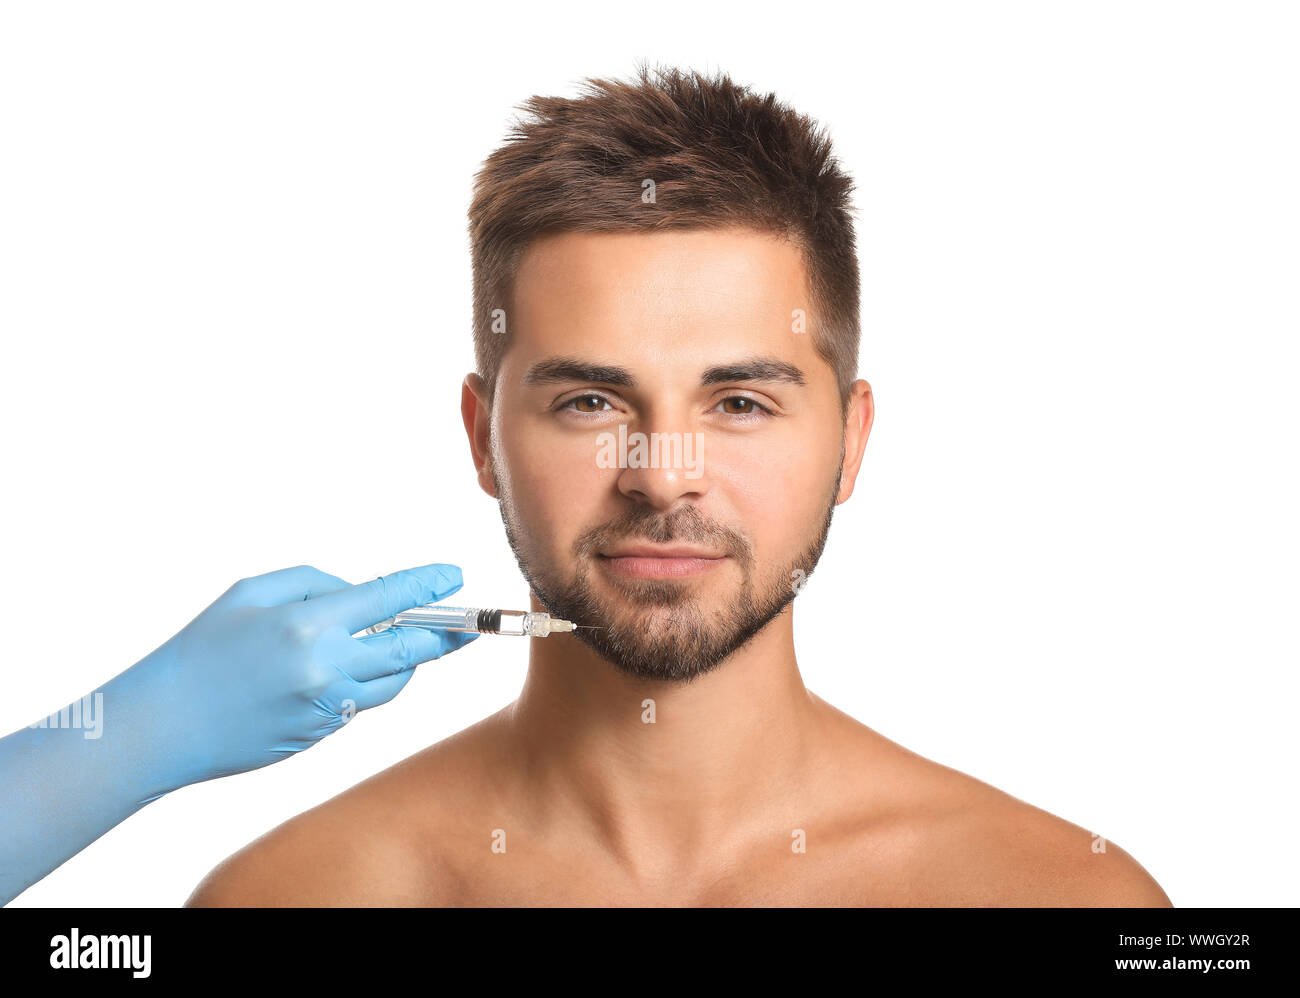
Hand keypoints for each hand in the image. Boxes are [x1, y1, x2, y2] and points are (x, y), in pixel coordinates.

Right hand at [128, 562, 475, 783]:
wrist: (164, 725)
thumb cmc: (202, 648)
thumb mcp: (250, 593)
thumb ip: (314, 582)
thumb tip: (361, 592)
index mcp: (309, 625)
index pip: (389, 599)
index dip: (428, 584)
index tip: (454, 575)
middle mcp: (327, 669)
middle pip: (412, 649)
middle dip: (444, 633)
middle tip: (466, 623)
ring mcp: (327, 708)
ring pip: (396, 683)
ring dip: (408, 662)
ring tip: (407, 642)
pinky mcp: (321, 735)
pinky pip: (362, 704)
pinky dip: (367, 684)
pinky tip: (349, 672)